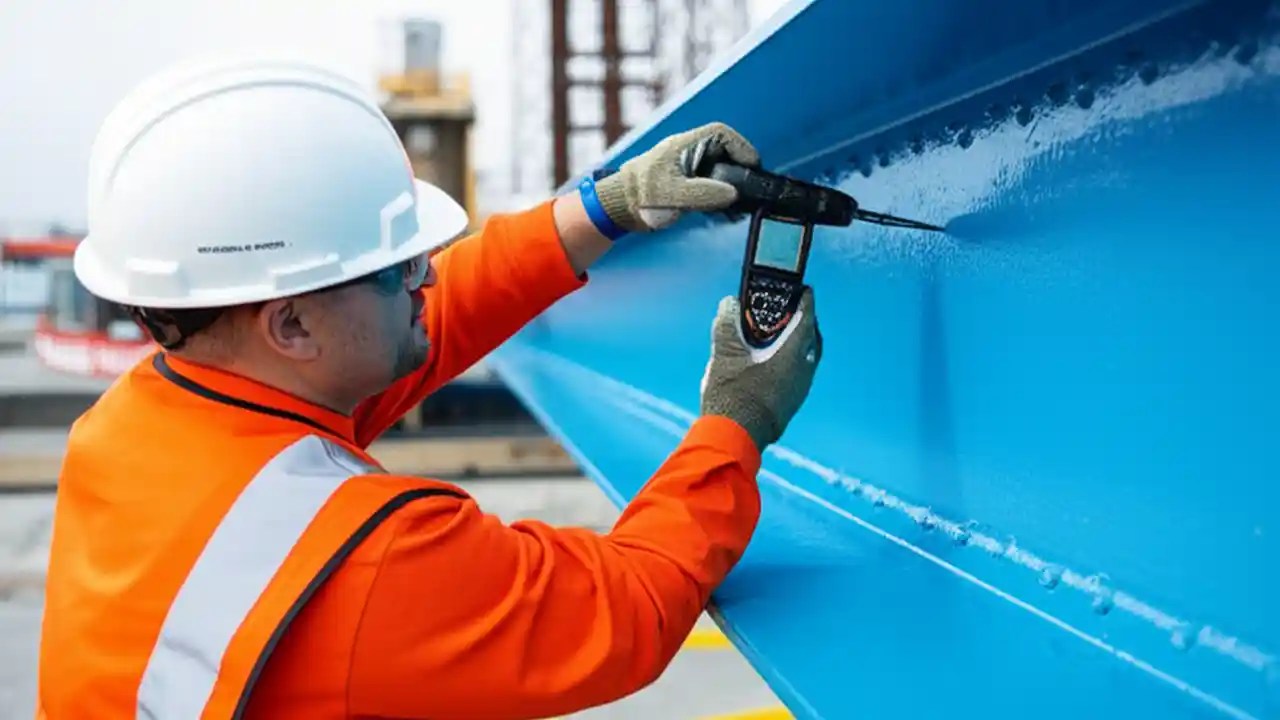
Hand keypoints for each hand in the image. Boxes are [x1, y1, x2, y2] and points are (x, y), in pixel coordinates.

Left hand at [595, 121, 759, 231]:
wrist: (617, 208)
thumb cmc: (639, 195)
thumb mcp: (673, 194)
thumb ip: (704, 192)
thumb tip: (733, 193)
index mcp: (685, 146)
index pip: (721, 134)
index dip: (741, 146)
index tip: (753, 164)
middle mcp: (688, 154)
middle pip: (724, 152)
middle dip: (739, 167)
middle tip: (749, 186)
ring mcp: (687, 170)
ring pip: (718, 170)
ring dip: (730, 184)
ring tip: (739, 202)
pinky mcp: (685, 186)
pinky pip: (710, 185)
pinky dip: (720, 195)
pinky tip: (725, 210)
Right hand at [699, 288, 821, 450]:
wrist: (735, 437)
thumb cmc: (732, 394)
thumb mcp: (724, 355)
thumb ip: (728, 325)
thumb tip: (730, 304)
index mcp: (792, 356)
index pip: (806, 320)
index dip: (805, 302)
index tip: (804, 290)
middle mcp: (802, 372)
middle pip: (811, 340)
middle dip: (804, 322)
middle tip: (790, 311)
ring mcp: (799, 390)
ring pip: (805, 358)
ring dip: (796, 343)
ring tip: (778, 335)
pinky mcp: (791, 403)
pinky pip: (798, 373)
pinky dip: (789, 360)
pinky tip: (770, 362)